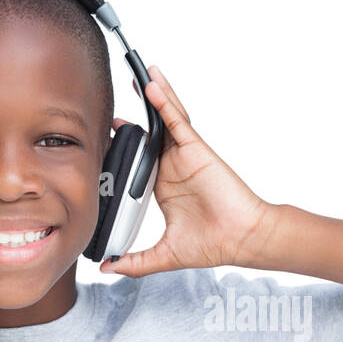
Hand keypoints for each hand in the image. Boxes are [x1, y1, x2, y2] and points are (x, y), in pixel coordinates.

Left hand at [98, 65, 278, 276]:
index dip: (121, 146)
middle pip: (150, 132)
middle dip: (133, 114)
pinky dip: (164, 102)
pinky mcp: (196, 149)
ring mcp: (185, 155)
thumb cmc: (214, 243)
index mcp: (164, 185)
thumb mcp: (164, 255)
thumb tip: (108, 269)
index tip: (101, 136)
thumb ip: (136, 262)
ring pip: (165, 118)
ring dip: (153, 94)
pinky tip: (151, 87)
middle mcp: (174, 166)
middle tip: (113, 97)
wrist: (241, 239)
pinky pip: (177, 120)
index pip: (138, 159)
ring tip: (138, 73)